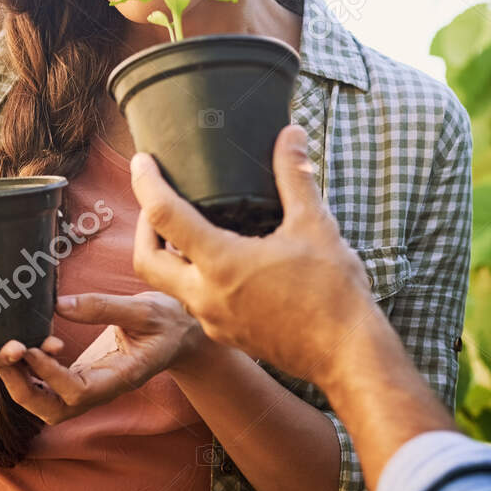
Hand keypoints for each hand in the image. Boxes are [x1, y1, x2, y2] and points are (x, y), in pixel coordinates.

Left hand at [0, 291, 201, 424]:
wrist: (182, 334)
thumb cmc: (169, 321)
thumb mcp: (143, 308)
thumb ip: (102, 307)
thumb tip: (58, 304)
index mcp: (122, 378)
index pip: (79, 391)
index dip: (50, 376)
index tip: (31, 350)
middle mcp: (104, 390)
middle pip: (56, 411)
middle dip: (25, 392)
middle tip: (3, 361)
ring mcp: (93, 388)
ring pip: (50, 406)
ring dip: (23, 387)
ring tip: (5, 357)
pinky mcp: (84, 379)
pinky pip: (52, 390)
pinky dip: (31, 377)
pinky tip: (20, 354)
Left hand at [129, 123, 377, 384]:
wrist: (348, 356)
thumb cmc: (333, 293)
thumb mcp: (316, 225)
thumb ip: (296, 176)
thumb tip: (291, 134)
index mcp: (221, 263)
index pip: (164, 215)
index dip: (147, 183)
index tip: (142, 162)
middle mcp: (206, 296)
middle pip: (146, 260)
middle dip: (143, 227)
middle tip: (156, 201)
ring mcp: (214, 320)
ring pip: (168, 286)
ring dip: (168, 255)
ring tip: (188, 227)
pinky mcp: (229, 335)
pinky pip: (194, 302)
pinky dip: (193, 277)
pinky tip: (221, 262)